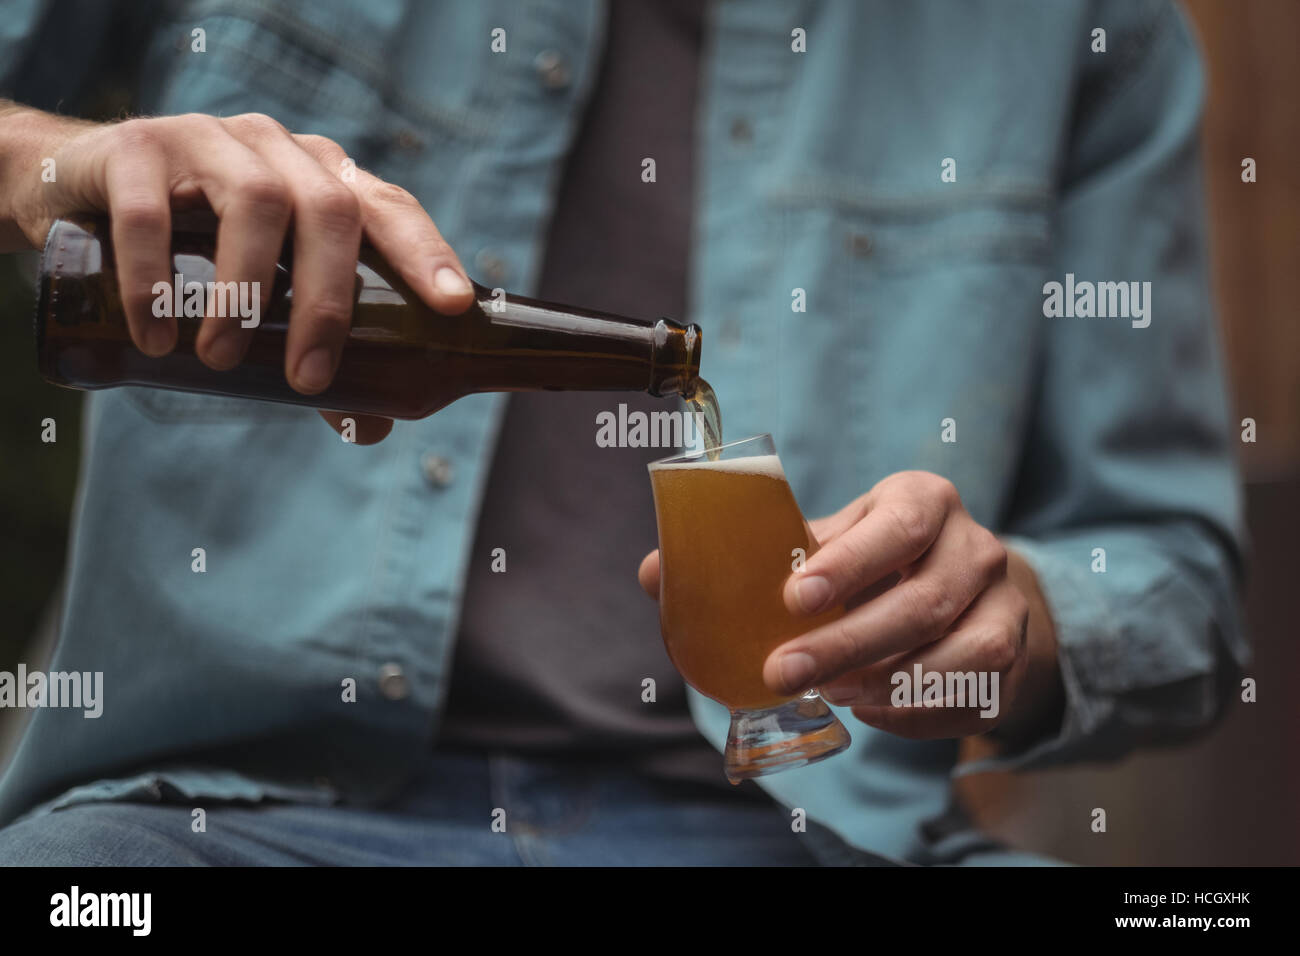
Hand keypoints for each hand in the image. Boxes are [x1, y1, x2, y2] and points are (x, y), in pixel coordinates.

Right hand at [3, 107, 473, 443]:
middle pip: (329, 209)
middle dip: (328, 301)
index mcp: (323, 178)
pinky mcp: (135, 148)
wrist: (75, 194)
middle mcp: (276, 149)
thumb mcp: (263, 295)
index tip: (453, 304)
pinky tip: (157, 338)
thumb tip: (371, 426)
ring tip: (221, 361)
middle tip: (308, 381)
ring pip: (254, 202)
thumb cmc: (197, 252)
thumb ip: (314, 350)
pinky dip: (155, 281)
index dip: (426, 251)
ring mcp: (207, 139)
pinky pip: (151, 212)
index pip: (389, 206)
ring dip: (246, 291)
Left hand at [639, 470, 1062, 741]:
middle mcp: (975, 546)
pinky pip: (972, 696)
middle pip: (923, 601)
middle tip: (783, 672)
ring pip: (962, 653)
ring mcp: (1005, 605)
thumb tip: (656, 573)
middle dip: (848, 643)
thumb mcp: (826, 544)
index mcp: (922, 502)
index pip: (897, 525)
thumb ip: (755, 556)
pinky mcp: (1013, 659)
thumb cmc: (873, 562)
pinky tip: (870, 713)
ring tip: (831, 695)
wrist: (963, 591)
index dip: (849, 561)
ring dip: (889, 683)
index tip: (793, 597)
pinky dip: (918, 713)